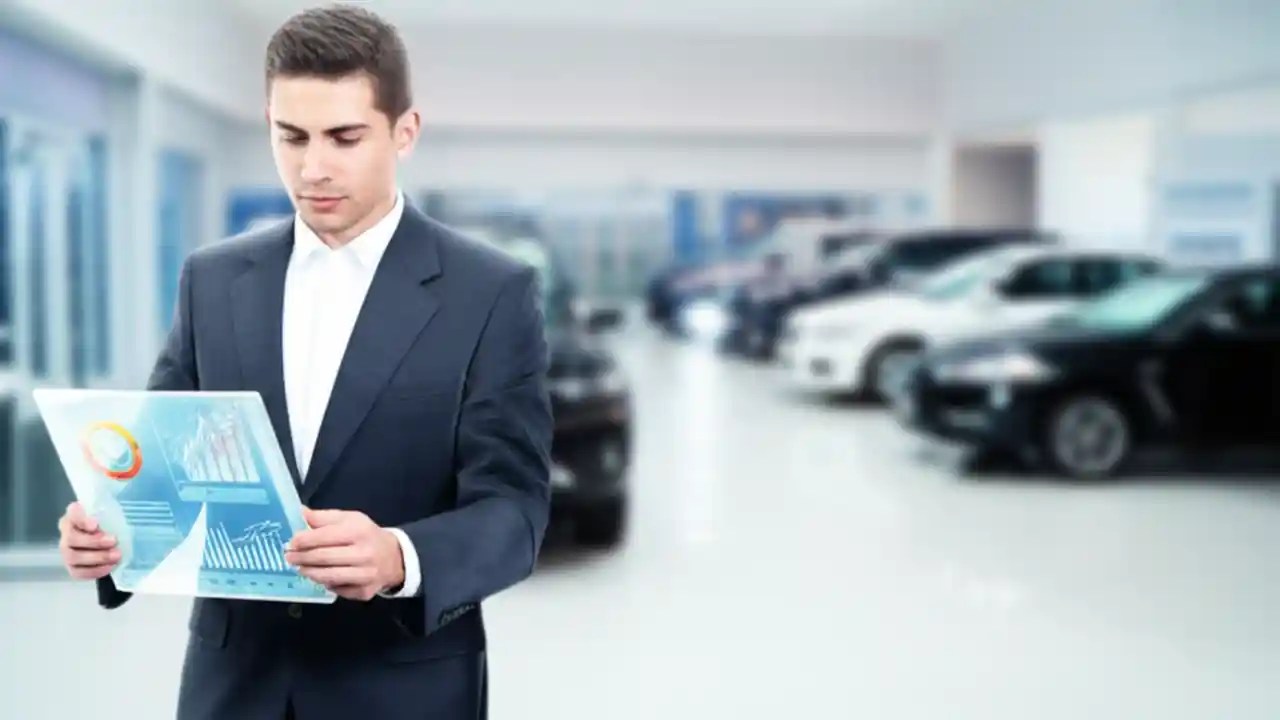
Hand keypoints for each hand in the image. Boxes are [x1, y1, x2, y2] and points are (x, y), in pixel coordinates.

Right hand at [58, 501, 120, 579]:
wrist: (111, 542)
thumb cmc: (110, 525)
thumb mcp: (112, 515)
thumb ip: (111, 515)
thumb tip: (123, 518)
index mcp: (74, 516)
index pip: (72, 513)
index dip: (81, 519)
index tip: (95, 524)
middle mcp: (66, 533)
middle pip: (71, 538)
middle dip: (94, 541)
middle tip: (114, 541)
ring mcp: (67, 552)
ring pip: (73, 557)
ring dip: (97, 557)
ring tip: (116, 555)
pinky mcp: (72, 567)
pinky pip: (78, 572)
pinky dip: (95, 570)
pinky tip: (110, 566)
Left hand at [285, 507, 404, 601]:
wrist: (394, 558)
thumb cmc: (367, 535)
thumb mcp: (350, 519)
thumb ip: (324, 517)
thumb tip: (301, 513)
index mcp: (359, 532)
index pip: (325, 536)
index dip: (304, 540)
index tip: (291, 542)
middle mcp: (364, 554)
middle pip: (324, 558)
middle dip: (302, 557)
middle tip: (289, 557)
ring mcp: (366, 575)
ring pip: (329, 576)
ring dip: (310, 572)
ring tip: (300, 568)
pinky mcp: (364, 592)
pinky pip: (338, 590)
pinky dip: (326, 583)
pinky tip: (321, 577)